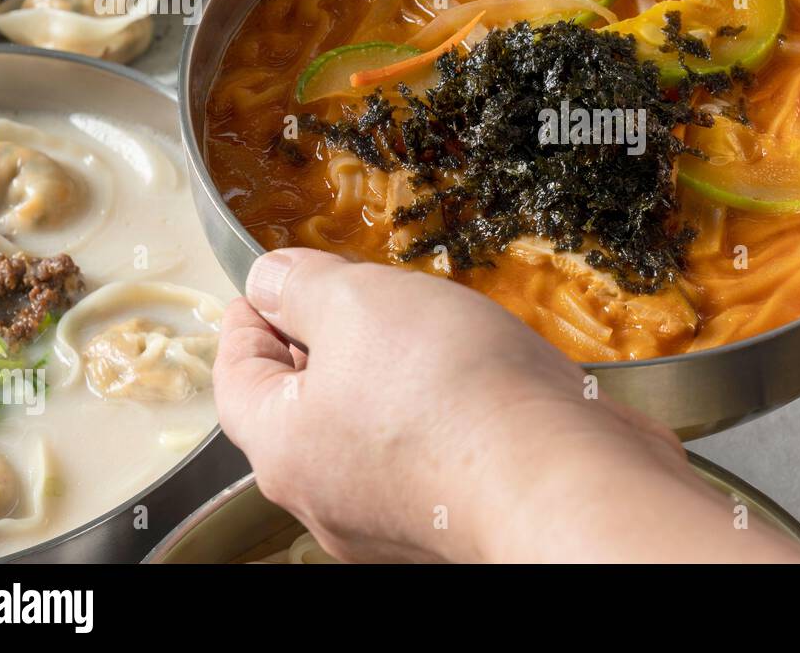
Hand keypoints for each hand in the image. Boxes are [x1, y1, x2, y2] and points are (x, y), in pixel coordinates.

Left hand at [214, 248, 799, 562]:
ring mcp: (391, 516)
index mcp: (284, 447)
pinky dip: (435, 410)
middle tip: (355, 292)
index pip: (235, 375)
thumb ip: (302, 287)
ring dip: (386, 373)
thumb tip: (270, 282)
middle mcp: (328, 497)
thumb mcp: (359, 302)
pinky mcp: (452, 514)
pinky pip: (425, 452)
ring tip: (426, 325)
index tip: (268, 283)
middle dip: (324, 340)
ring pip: (367, 429)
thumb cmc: (454, 395)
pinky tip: (474, 374)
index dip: (249, 315)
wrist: (564, 478)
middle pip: (301, 406)